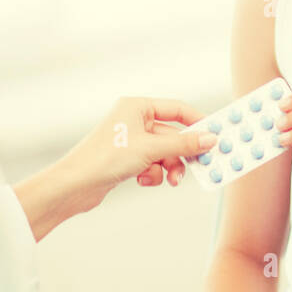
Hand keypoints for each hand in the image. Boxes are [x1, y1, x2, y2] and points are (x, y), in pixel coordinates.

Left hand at [60, 97, 218, 211]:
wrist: (75, 185)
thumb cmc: (106, 158)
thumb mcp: (151, 149)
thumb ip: (183, 144)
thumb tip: (209, 138)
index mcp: (137, 106)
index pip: (177, 109)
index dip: (198, 122)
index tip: (215, 136)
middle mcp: (133, 119)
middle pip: (172, 134)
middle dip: (182, 154)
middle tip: (199, 166)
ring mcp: (130, 140)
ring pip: (164, 152)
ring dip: (169, 167)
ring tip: (170, 180)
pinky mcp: (127, 159)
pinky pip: (152, 164)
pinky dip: (153, 174)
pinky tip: (143, 180)